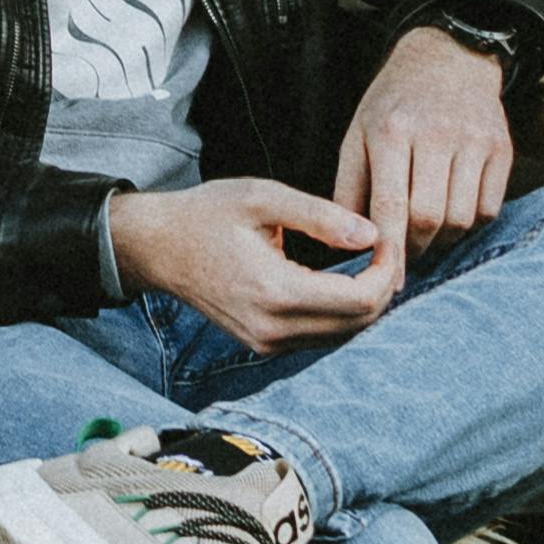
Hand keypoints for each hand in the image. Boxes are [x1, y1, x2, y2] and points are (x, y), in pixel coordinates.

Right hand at [105, 178, 402, 354]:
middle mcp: (272, 329)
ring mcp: (266, 343)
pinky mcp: (262, 345)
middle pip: (357, 323)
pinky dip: (340, 312)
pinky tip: (340, 281)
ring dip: (363, 303)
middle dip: (381, 288)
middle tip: (383, 249)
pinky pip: (319, 337)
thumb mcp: (263, 197)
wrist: (157, 247)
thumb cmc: (207, 215)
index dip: (385, 271)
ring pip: (342, 335)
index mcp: (274, 292)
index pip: (359, 300)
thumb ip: (321, 216)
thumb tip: (370, 235)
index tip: (386, 240)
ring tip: (366, 262)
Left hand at [334, 27, 517, 249]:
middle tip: (405, 255)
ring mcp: (474, 140)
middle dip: (415, 248)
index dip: (388, 251)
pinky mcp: (502, 148)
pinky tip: (452, 214)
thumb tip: (346, 245)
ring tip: (426, 235)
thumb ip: (349, 190)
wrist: (447, 58)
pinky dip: (470, 223)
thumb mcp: (357, 136)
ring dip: (443, 240)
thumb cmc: (393, 105)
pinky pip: (489, 209)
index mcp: (391, 131)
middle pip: (429, 218)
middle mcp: (435, 134)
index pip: (390, 206)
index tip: (384, 281)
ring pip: (462, 218)